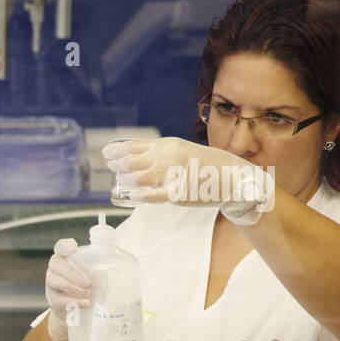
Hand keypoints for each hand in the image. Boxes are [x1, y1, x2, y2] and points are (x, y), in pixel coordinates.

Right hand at [45, 237, 89, 340]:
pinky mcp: (53, 299)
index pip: (61, 246)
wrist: (79, 308)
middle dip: (72, 273)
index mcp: (67, 257)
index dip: (64, 246)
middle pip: (56, 263)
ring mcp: (51, 283)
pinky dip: (73, 301)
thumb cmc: (90, 286)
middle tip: (87, 283)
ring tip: (88, 293)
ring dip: (73, 288)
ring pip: (56, 281)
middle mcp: (56, 268)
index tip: (72, 249)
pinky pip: (58, 299)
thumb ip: (99, 271)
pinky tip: (85, 303)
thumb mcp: (97, 275)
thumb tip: (101, 278)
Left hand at [103, 136, 274, 223]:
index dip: (118, 149)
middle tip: (110, 165)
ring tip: (120, 179)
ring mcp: (174, 175)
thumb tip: (135, 157)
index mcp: (170, 145)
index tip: (107, 152)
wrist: (232, 176)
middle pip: (134, 160)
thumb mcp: (183, 150)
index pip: (137, 145)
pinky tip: (131, 196)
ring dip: (127, 179)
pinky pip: (154, 195)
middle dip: (119, 163)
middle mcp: (170, 157)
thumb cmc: (205, 164)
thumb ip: (161, 153)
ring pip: (141, 177)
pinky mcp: (178, 193)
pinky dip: (140, 195)